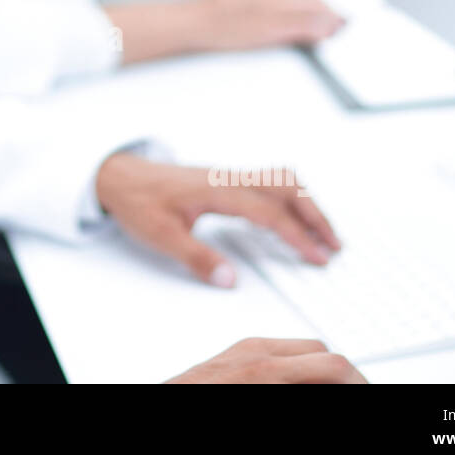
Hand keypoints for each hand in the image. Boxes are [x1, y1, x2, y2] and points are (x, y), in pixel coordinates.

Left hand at [94, 154, 340, 285]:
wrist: (119, 175)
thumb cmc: (138, 201)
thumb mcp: (160, 236)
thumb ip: (196, 257)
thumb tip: (229, 279)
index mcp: (217, 190)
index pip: (268, 212)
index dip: (297, 235)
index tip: (318, 257)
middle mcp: (228, 178)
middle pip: (285, 187)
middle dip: (315, 214)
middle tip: (335, 245)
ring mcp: (228, 176)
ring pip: (280, 180)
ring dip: (306, 204)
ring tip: (323, 234)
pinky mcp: (226, 180)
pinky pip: (268, 182)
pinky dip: (290, 199)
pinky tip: (294, 220)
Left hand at [166, 337, 366, 382]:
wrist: (159, 417)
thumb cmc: (205, 398)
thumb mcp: (265, 389)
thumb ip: (300, 385)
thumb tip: (332, 381)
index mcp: (266, 369)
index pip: (333, 363)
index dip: (358, 380)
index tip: (366, 390)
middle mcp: (254, 352)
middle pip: (320, 351)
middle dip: (340, 374)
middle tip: (351, 390)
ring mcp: (241, 350)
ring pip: (299, 350)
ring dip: (316, 370)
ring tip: (323, 390)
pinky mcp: (231, 355)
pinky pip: (275, 353)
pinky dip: (293, 369)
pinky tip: (292, 386)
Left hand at [192, 0, 345, 49]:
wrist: (191, 24)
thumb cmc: (224, 28)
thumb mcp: (270, 31)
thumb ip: (302, 24)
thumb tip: (331, 22)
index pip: (315, 3)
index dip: (331, 17)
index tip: (342, 27)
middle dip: (322, 12)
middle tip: (334, 27)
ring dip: (306, 10)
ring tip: (316, 25)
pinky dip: (289, 10)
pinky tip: (285, 19)